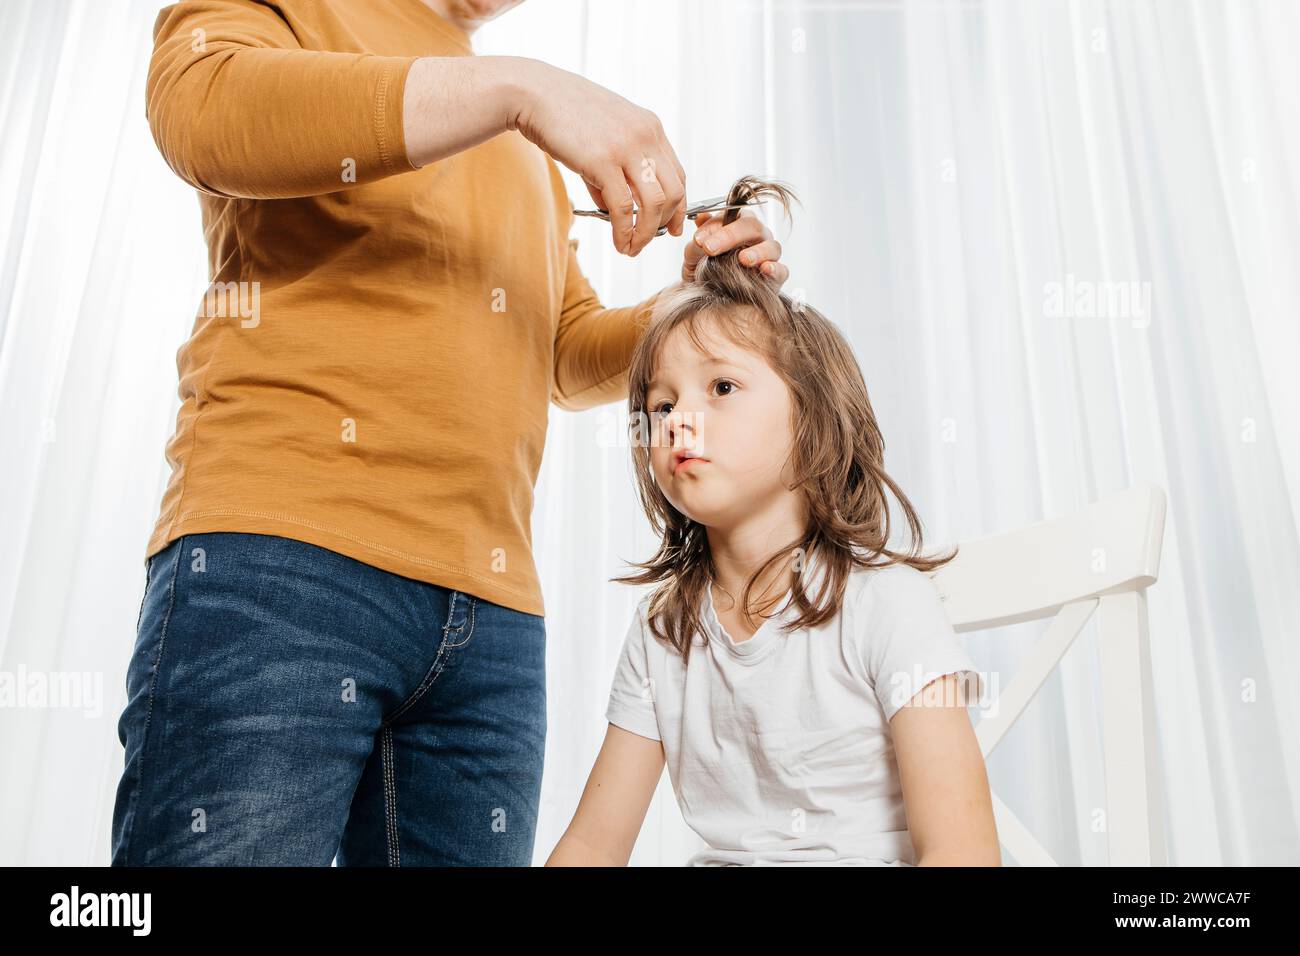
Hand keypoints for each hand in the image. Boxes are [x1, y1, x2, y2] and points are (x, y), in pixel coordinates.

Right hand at [509, 59, 685, 256]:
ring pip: (654, 203)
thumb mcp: (602, 135)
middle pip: (674, 192)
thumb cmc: (563, 113)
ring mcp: (626, 147)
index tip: (670, 226)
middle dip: (665, 223)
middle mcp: (645, 135)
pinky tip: (619, 243)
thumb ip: (615, 169)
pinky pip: (623, 207)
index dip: (678, 206)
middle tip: (649, 241)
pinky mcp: (603, 161)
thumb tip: (613, 208)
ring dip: (646, 233)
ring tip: (632, 248)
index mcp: (650, 127)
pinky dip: (624, 231)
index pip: (678, 175)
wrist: (533, 93)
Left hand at [682, 210, 787, 286]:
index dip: (715, 226)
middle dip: (730, 235)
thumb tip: (701, 218)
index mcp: (736, 225)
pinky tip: (765, 269)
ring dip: (757, 251)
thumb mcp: (694, 256)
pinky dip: (775, 269)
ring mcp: (768, 255)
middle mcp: (756, 237)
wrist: (709, 299)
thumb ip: (697, 239)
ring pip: (772, 246)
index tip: (698, 240)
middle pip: (752, 225)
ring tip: (742, 259)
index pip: (731, 215)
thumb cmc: (705, 272)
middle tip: (710, 248)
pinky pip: (782, 270)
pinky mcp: (775, 277)